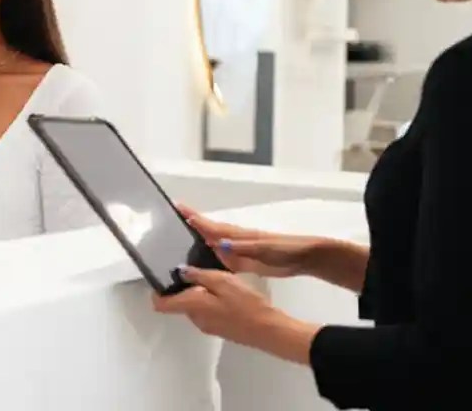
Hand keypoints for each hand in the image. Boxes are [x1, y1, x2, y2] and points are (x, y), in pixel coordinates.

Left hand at [152, 266, 317, 363]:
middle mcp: (195, 318)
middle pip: (178, 303)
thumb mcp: (223, 281)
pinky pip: (207, 311)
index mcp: (192, 306)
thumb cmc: (245, 304)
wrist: (269, 330)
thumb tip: (180, 271)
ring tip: (212, 275)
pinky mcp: (219, 328)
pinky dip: (209, 300)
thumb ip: (199, 275)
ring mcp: (207, 326)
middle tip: (193, 267)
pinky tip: (224, 290)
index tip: (162, 276)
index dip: (157, 291)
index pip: (161, 304)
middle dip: (182, 287)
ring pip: (194, 306)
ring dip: (198, 293)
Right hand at [176, 203, 315, 278]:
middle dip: (190, 225)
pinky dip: (208, 259)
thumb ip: (243, 247)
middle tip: (169, 221)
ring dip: (196, 242)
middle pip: (207, 232)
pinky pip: (220, 260)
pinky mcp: (242, 263)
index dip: (194, 217)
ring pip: (212, 245)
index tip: (177, 207)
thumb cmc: (284, 249)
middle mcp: (233, 241)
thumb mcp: (264, 248)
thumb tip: (218, 244)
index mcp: (238, 235)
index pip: (211, 226)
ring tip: (177, 242)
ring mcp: (237, 252)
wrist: (303, 258)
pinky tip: (200, 265)